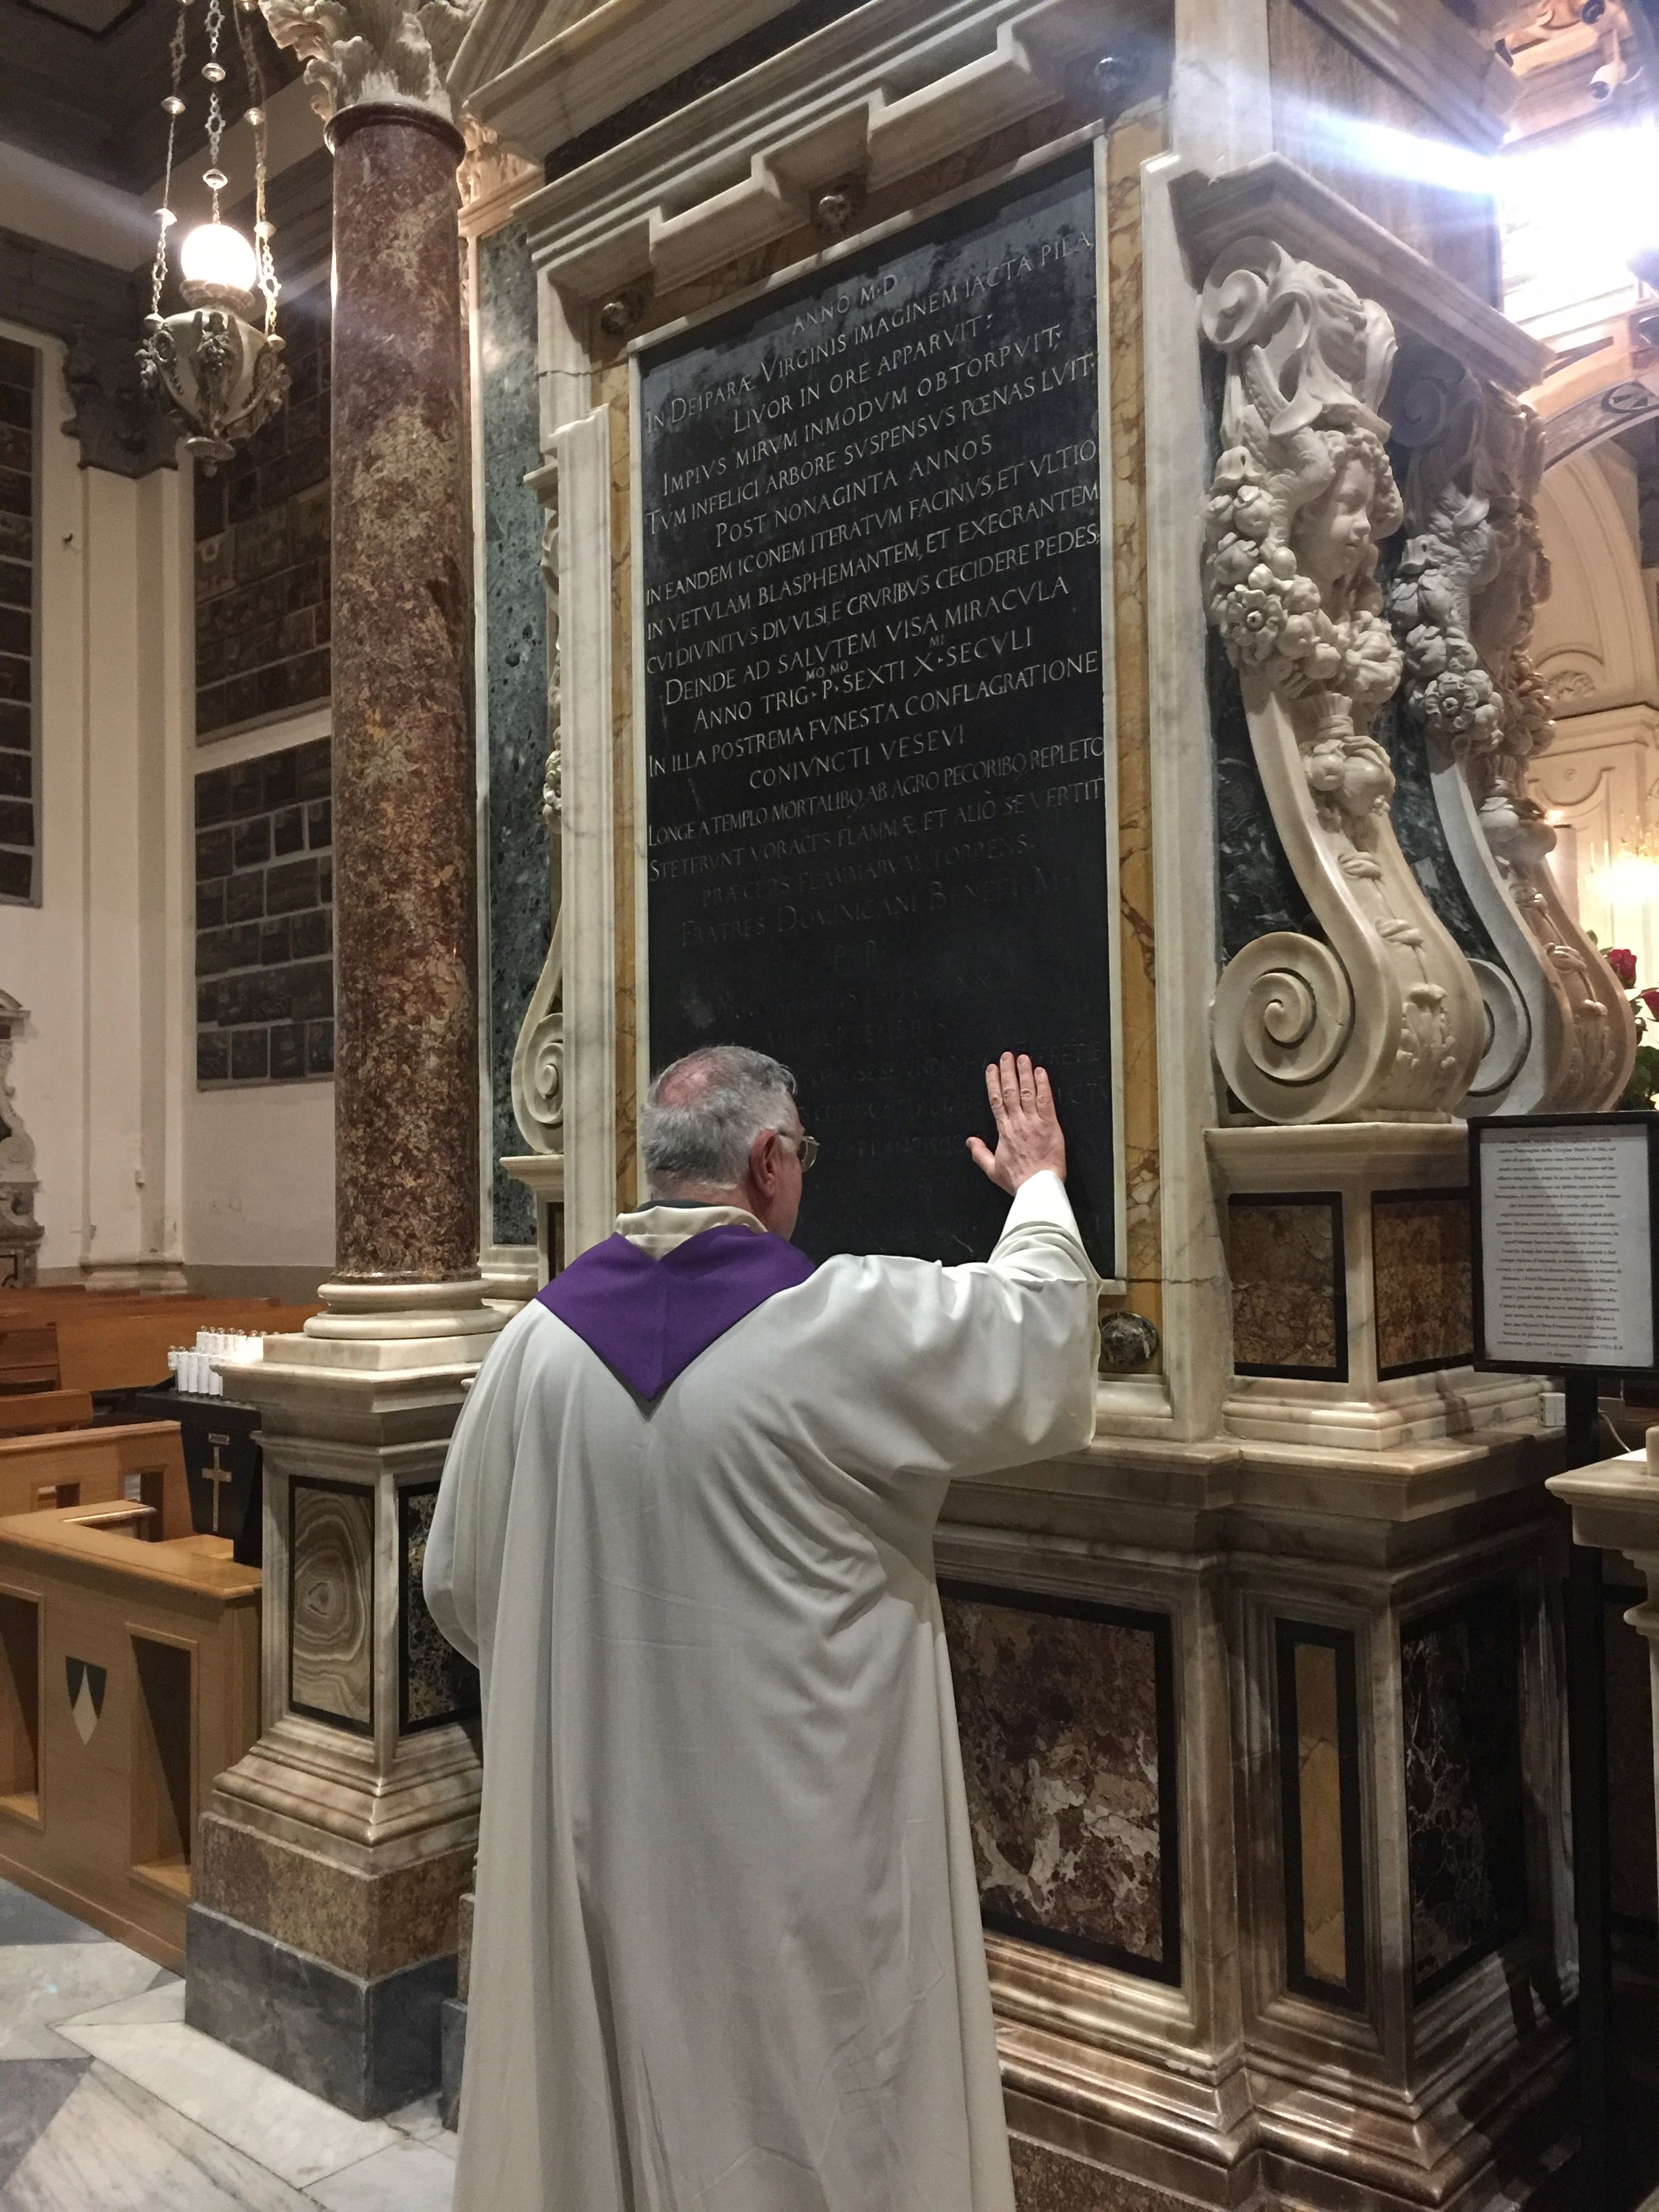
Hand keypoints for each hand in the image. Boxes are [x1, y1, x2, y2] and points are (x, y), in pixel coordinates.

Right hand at [966, 1052, 1066, 1193]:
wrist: (1038, 1187)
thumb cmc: (1018, 1180)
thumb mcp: (993, 1170)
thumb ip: (980, 1153)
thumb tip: (970, 1141)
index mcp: (1004, 1131)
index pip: (996, 1101)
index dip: (993, 1082)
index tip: (992, 1068)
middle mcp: (1017, 1123)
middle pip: (1010, 1092)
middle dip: (1008, 1072)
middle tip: (1007, 1055)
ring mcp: (1034, 1122)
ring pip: (1027, 1092)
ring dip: (1024, 1073)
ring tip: (1022, 1058)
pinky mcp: (1050, 1125)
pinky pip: (1045, 1101)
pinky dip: (1043, 1085)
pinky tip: (1040, 1072)